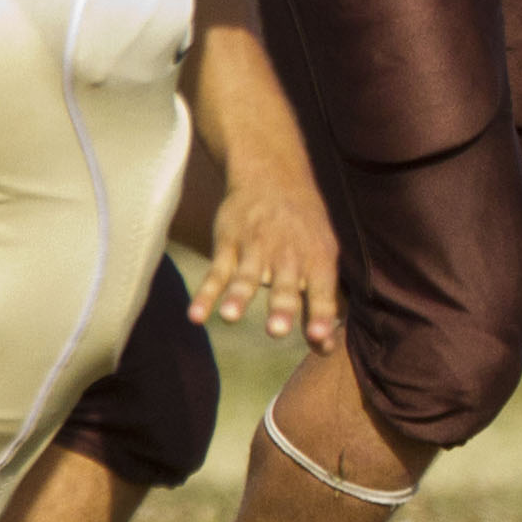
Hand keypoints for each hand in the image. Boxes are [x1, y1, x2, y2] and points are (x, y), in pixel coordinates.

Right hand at [189, 168, 340, 350]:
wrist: (272, 175)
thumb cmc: (303, 227)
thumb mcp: (321, 256)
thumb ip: (321, 303)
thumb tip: (325, 347)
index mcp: (317, 259)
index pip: (322, 290)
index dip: (321, 314)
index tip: (320, 338)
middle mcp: (288, 255)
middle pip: (284, 285)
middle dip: (282, 307)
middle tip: (277, 330)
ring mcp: (255, 248)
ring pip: (246, 277)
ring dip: (239, 297)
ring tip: (231, 317)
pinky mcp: (228, 244)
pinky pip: (216, 272)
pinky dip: (205, 294)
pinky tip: (196, 316)